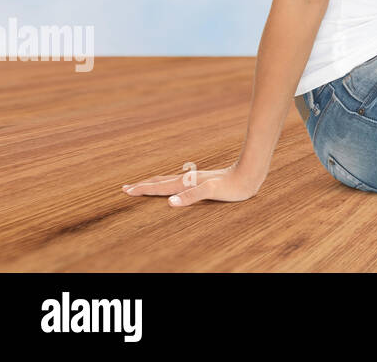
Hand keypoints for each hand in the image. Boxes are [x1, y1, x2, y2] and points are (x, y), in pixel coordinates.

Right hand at [121, 161, 260, 206]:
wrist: (250, 173)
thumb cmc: (232, 185)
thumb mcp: (212, 191)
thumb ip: (192, 195)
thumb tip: (170, 202)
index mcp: (187, 183)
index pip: (160, 187)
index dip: (143, 189)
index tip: (126, 191)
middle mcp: (189, 179)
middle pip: (161, 182)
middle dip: (144, 185)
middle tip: (126, 188)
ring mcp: (196, 179)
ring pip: (170, 181)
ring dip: (155, 184)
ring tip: (145, 185)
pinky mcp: (204, 181)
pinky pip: (181, 183)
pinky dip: (171, 185)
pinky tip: (174, 187)